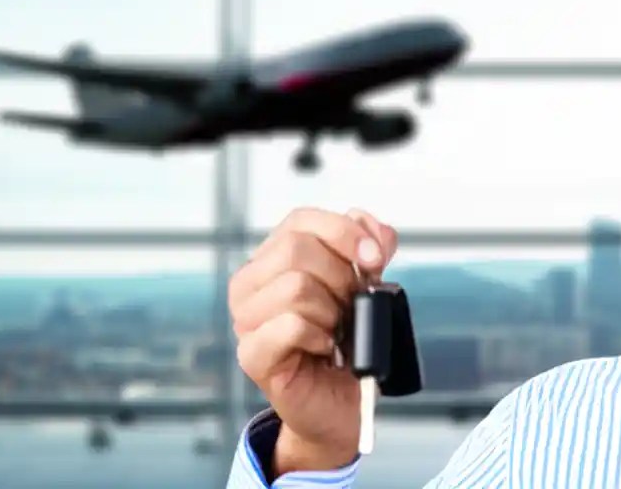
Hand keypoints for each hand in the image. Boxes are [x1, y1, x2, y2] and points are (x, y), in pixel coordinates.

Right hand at [229, 207, 397, 475]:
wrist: (341, 400)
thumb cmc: (348, 342)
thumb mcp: (366, 286)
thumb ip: (370, 249)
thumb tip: (373, 228)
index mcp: (273, 259)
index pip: (300, 220)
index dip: (343, 232)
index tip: (375, 259)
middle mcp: (250, 285)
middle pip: (296, 249)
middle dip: (340, 277)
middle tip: (350, 306)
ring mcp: (245, 320)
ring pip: (295, 287)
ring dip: (331, 311)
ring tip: (334, 330)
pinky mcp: (252, 355)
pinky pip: (290, 325)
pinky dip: (319, 335)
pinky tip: (324, 347)